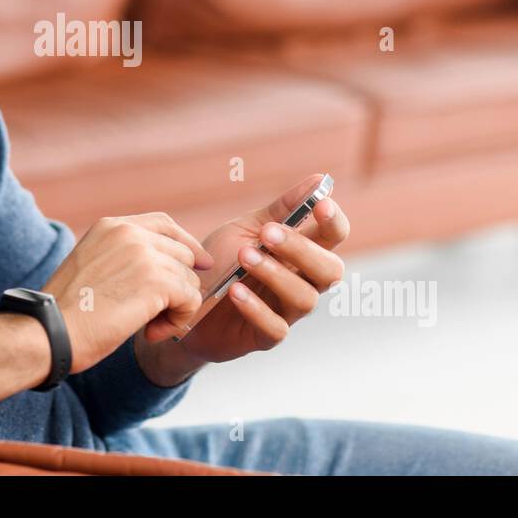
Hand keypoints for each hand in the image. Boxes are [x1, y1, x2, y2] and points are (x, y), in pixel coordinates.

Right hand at [40, 213, 214, 373]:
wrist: (51, 330)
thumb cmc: (67, 311)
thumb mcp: (92, 266)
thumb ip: (123, 258)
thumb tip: (164, 268)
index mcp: (111, 226)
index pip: (164, 223)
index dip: (186, 243)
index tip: (199, 263)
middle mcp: (129, 233)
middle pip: (182, 254)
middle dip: (178, 285)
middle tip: (155, 315)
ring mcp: (144, 254)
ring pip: (189, 279)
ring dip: (176, 308)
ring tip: (149, 327)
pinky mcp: (156, 281)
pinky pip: (191, 299)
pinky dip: (179, 320)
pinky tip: (152, 333)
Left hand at [172, 174, 348, 364]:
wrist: (183, 301)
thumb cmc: (221, 262)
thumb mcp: (245, 229)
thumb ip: (281, 209)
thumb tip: (319, 179)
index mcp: (302, 252)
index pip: (334, 236)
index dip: (334, 221)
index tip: (321, 203)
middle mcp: (303, 282)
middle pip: (329, 270)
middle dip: (302, 249)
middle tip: (268, 233)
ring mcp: (286, 311)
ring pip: (305, 298)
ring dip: (275, 274)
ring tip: (244, 257)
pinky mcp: (265, 337)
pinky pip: (275, 328)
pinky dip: (256, 308)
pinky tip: (235, 291)